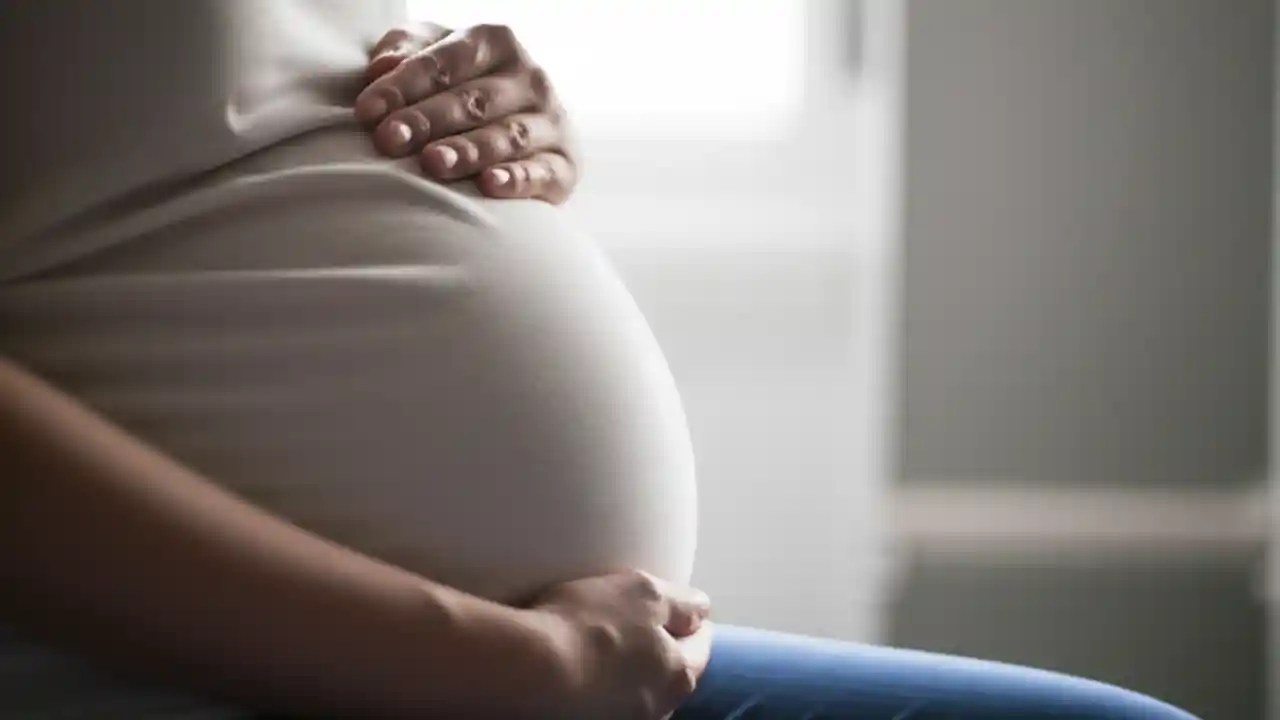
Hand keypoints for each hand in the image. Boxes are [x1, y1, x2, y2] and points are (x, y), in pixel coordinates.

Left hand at [356, 23, 579, 204]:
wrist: (526, 131)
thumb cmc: (462, 91)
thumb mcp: (432, 59)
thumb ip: (406, 53)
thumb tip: (381, 67)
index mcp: (495, 43)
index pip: (444, 62)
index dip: (403, 86)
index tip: (366, 112)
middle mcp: (530, 78)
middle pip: (472, 100)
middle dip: (427, 120)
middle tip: (388, 140)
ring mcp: (551, 122)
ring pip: (507, 135)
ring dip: (468, 150)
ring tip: (432, 164)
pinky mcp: (564, 164)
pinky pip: (542, 172)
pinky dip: (517, 179)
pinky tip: (489, 185)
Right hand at [525, 570, 712, 719]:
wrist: (530, 670)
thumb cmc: (591, 624)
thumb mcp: (643, 592)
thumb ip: (681, 601)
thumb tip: (702, 610)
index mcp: (679, 675)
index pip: (701, 647)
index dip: (692, 624)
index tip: (682, 611)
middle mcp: (660, 709)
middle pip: (671, 675)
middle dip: (663, 653)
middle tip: (644, 629)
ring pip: (639, 694)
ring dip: (631, 675)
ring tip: (610, 653)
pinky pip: (608, 704)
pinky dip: (604, 689)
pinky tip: (586, 674)